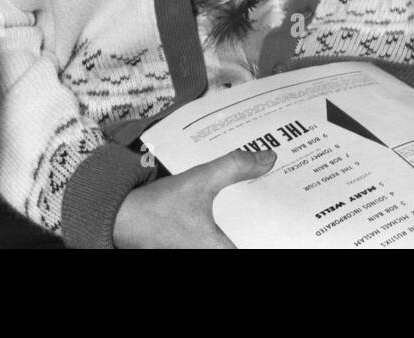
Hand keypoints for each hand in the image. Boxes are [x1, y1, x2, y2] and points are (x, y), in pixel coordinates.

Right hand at [113, 148, 275, 248]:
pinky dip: (234, 217)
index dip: (278, 230)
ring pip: (238, 234)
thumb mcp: (200, 180)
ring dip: (250, 217)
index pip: (262, 243)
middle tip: (283, 194)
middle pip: (253, 238)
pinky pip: (224, 232)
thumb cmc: (158, 207)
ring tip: (266, 192)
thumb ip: (235, 166)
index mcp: (221, 251)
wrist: (120, 216)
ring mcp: (204, 250)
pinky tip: (240, 197)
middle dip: (267, 218)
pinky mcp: (196, 243)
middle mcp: (213, 255)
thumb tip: (269, 158)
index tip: (293, 212)